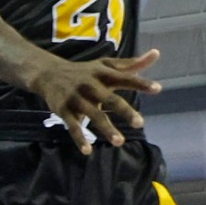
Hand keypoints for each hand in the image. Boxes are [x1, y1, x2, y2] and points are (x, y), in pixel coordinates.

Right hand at [29, 51, 160, 153]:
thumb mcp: (105, 64)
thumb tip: (157, 53)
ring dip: (106, 128)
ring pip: (93, 115)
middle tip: (140, 123)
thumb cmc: (84, 71)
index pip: (124, 77)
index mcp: (103, 73)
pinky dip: (79, 138)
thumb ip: (131, 64)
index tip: (157, 89)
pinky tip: (88, 151)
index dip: (140, 83)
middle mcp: (90, 84)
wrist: (48, 73)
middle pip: (110, 98)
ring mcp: (76, 97)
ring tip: (119, 142)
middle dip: (124, 111)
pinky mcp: (63, 109)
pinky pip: (72, 126)